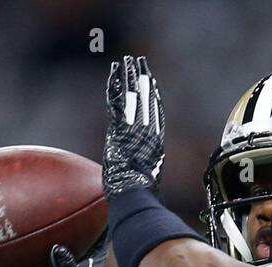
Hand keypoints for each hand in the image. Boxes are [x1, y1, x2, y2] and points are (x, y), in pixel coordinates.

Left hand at [103, 54, 164, 195]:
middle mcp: (148, 134)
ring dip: (130, 77)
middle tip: (140, 63)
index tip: (151, 83)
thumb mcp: (148, 186)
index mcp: (156, 145)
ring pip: (133, 97)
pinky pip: (117, 103)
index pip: (156, 115)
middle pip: (146, 101)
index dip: (153, 98)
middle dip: (143, 80)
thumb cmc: (142, 200)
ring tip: (128, 61)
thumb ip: (146, 178)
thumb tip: (144, 187)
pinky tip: (114, 72)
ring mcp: (135, 131)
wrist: (137, 198)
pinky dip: (115, 87)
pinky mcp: (121, 130)